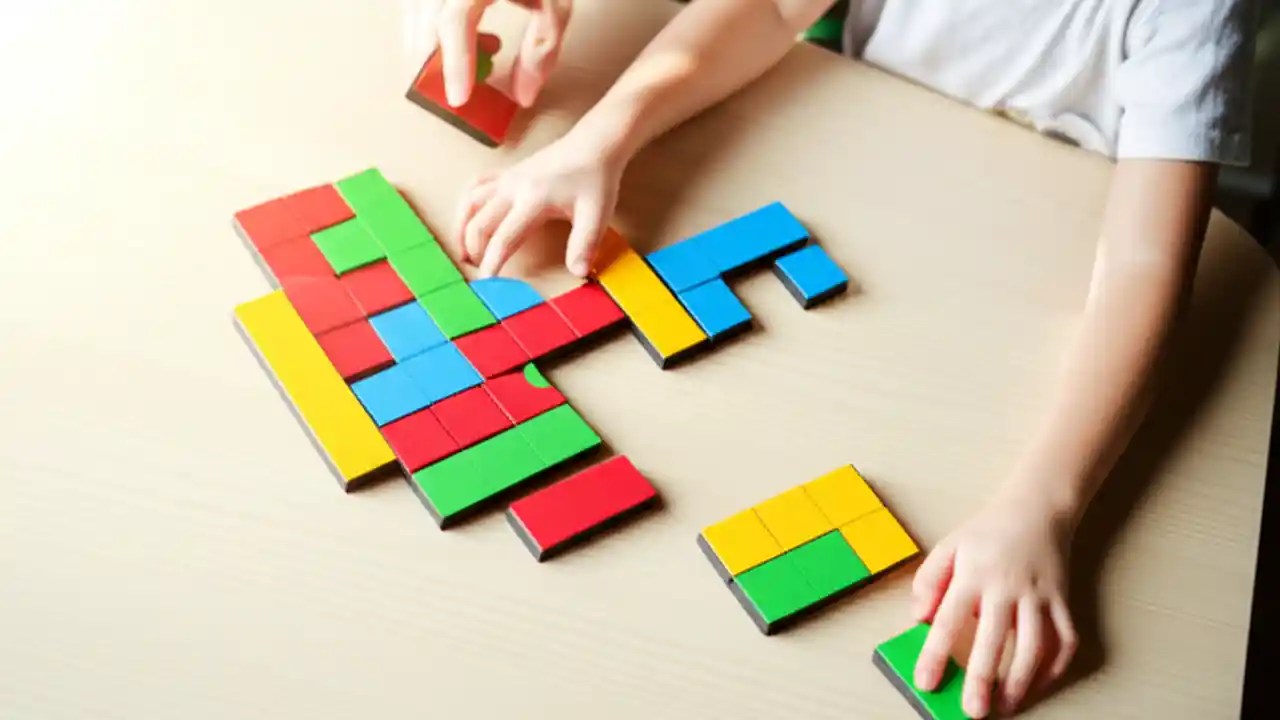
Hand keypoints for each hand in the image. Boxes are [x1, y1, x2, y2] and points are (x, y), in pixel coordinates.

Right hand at [428, 0, 570, 106]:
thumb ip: (541, 50)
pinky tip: (474, 29)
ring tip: (481, 48)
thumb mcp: (554, 5)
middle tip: (463, 83)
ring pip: (415, 13)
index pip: (454, 20)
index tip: (460, 98)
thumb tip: (522, 95)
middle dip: (439, 59)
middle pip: (425, 19)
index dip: (455, 62)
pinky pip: (418, 7)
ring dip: (436, 42)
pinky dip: (437, 25)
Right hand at [456, 129, 622, 276]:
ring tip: (465, 251)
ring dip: (462, 227)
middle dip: (475, 249)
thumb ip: (585, 244)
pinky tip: (469, 218)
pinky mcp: (508, 172)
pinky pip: (476, 185)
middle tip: (479, 271)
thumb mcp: (597, 214)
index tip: (487, 283)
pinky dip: (467, 203)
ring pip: (470, 202)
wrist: (595, 144)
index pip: (504, 238)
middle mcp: (513, 188)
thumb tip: (578, 272)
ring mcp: (507, 178)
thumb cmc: (596, 179)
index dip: (493, 262)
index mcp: (533, 201)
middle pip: (479, 222)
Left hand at [911, 487, 1079, 716]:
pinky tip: (1040, 685)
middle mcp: (1007, 587)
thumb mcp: (948, 545)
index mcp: (973, 574)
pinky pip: (1065, 640)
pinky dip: (1055, 667)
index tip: (926, 682)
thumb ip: (929, 580)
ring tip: (1007, 707)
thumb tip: (918, 617)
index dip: (935, 654)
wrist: (1038, 507)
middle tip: (973, 711)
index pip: (947, 620)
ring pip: (1034, 646)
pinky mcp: (1062, 600)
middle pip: (993, 640)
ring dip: (1021, 682)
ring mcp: (1039, 595)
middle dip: (982, 680)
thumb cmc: (988, 531)